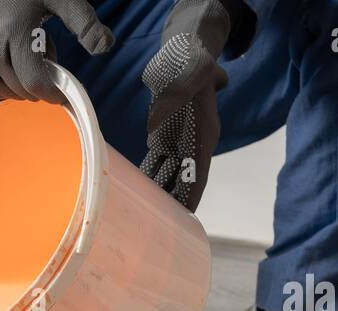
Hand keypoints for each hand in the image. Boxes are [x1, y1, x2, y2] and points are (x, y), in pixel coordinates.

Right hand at [0, 0, 113, 101]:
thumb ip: (83, 21)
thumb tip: (104, 45)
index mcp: (14, 33)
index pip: (35, 83)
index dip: (53, 93)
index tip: (61, 93)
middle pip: (23, 92)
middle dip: (37, 80)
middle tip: (37, 52)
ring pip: (8, 95)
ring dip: (19, 83)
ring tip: (18, 52)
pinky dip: (1, 85)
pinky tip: (3, 61)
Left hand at [140, 0, 236, 210]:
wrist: (184, 52)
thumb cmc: (191, 61)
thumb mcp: (194, 70)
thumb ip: (190, 85)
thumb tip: (186, 94)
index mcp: (204, 134)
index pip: (199, 172)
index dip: (192, 196)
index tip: (186, 218)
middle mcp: (193, 142)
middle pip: (183, 180)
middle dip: (173, 205)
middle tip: (161, 231)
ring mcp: (178, 141)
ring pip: (167, 175)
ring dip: (157, 197)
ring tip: (146, 220)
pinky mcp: (164, 137)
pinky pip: (155, 163)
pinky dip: (146, 179)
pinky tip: (134, 194)